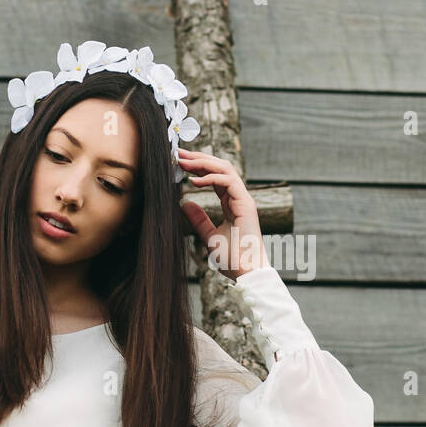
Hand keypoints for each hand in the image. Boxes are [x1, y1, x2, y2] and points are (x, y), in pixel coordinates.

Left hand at [177, 148, 266, 279]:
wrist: (246, 272)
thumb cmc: (233, 258)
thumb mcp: (209, 236)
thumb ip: (199, 220)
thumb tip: (185, 204)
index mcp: (232, 203)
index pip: (216, 177)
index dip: (199, 167)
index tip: (180, 162)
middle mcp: (239, 198)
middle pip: (220, 167)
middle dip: (199, 158)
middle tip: (179, 154)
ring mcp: (244, 200)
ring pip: (225, 169)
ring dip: (203, 163)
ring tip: (183, 162)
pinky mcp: (245, 205)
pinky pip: (229, 182)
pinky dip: (211, 177)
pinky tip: (194, 181)